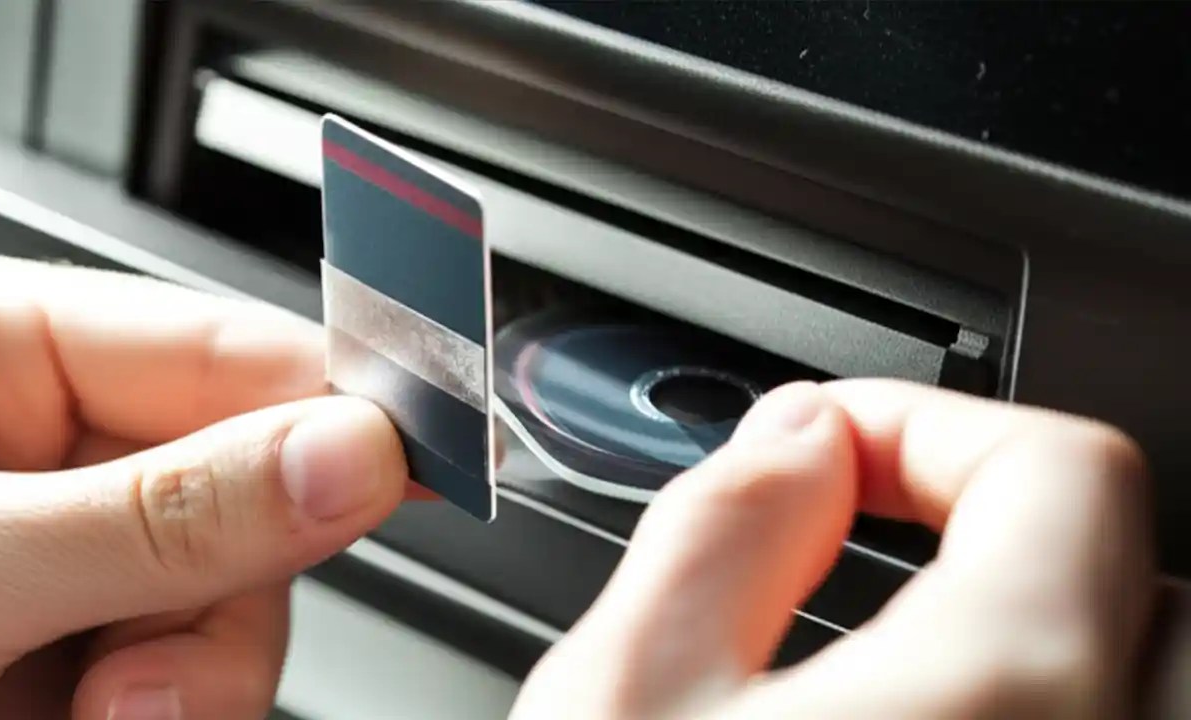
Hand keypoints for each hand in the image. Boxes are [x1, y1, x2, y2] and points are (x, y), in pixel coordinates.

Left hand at [0, 248, 416, 718]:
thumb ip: (164, 513)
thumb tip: (351, 455)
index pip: (213, 344)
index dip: (339, 392)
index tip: (444, 439)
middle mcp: (28, 446)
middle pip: (244, 480)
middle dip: (237, 574)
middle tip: (193, 643)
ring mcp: (56, 558)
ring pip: (233, 586)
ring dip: (198, 667)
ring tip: (112, 710)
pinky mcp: (67, 656)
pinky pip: (192, 660)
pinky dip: (177, 703)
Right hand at [513, 380, 1171, 718]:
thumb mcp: (619, 701)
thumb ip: (720, 533)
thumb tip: (792, 436)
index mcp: (1015, 691)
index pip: (1060, 462)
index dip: (920, 422)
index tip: (823, 453)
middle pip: (1141, 569)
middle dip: (1003, 518)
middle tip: (875, 538)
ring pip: (1152, 673)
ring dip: (1054, 619)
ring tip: (912, 634)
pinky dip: (1049, 702)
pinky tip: (932, 716)